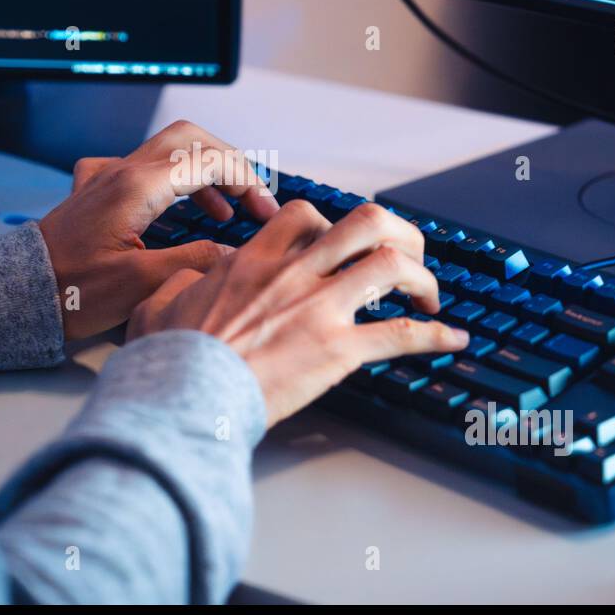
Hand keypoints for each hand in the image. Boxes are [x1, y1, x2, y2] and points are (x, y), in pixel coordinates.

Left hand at [38, 119, 279, 339]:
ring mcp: (104, 177)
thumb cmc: (70, 292)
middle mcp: (120, 172)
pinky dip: (170, 180)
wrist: (18, 295)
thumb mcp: (141, 284)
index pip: (209, 160)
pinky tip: (175, 210)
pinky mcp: (93, 191)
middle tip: (251, 198)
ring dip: (202, 172)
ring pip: (166, 151)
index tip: (264, 212)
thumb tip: (234, 251)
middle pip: (189, 139)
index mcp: (136, 187)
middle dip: (228, 162)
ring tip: (224, 211)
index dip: (247, 181)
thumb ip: (194, 261)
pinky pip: (140, 167)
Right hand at [127, 200, 469, 425]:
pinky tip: (453, 340)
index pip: (305, 216)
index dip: (332, 224)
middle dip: (396, 234)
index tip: (342, 244)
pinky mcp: (339, 351)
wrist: (183, 398)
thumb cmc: (169, 359)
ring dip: (422, 278)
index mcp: (254, 261)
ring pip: (392, 266)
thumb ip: (184, 282)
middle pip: (365, 224)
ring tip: (430, 295)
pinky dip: (435, 336)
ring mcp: (320, 309)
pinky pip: (401, 334)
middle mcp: (294, 275)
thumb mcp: (161, 303)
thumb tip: (192, 279)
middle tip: (405, 255)